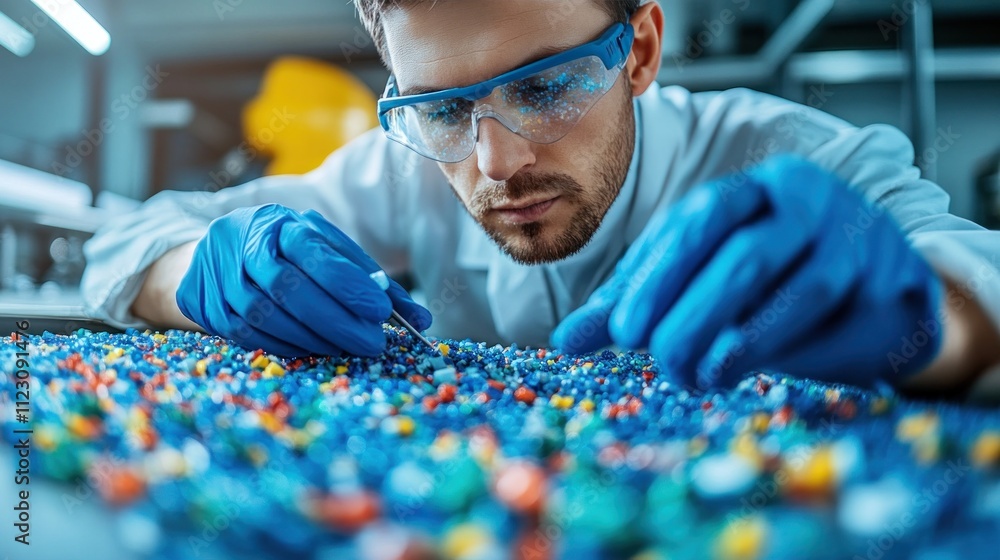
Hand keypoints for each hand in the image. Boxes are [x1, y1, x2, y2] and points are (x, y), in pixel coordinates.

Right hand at [176, 204, 430, 356]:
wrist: (222, 247)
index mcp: (280, 224)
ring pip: (267, 315)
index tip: (381, 311)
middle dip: (336, 321)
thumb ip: (371, 280)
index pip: (315, 254)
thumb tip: (419, 317)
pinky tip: (313, 350)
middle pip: (290, 289)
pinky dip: (286, 346)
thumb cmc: (289, 249)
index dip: (348, 285)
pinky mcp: (209, 307)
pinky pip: (249, 335)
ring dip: (312, 338)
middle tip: (372, 343)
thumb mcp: (329, 250)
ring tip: (347, 348)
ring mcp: (223, 277)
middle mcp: (245, 246)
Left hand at [552, 155, 943, 389]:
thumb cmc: (773, 279)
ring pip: (799, 288)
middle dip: (694, 311)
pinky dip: (789, 351)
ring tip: (696, 376)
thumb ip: (639, 300)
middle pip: (746, 254)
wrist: (879, 290)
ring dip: (740, 339)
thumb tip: (565, 339)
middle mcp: (808, 204)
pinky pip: (841, 325)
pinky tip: (744, 371)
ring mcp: (859, 242)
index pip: (701, 219)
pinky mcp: (893, 288)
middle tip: (660, 359)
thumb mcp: (701, 278)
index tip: (622, 330)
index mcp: (754, 190)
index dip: (660, 274)